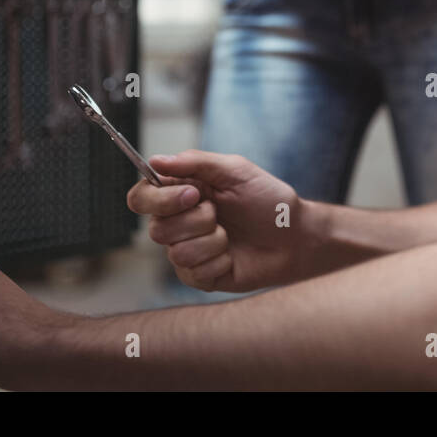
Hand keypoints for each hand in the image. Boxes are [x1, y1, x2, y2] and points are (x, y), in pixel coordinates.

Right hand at [127, 151, 310, 292]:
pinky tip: (232, 256)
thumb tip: (154, 160)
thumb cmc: (267, 199)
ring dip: (212, 241)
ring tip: (230, 235)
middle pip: (156, 228)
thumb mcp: (235, 170)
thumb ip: (195, 162)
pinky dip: (219, 261)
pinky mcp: (199, 277)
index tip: (194, 195)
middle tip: (219, 214)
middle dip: (196, 220)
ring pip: (176, 252)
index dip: (159, 199)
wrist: (295, 236)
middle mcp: (178, 223)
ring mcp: (187, 251)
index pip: (141, 198)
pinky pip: (193, 273)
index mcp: (180, 193)